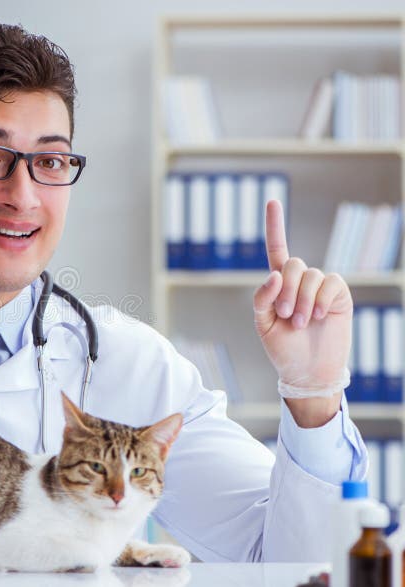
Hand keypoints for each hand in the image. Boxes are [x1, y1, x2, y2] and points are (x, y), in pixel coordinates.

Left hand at [253, 201, 352, 425]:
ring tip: (301, 323)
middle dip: (286, 290)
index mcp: (278, 285)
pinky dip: (320, 299)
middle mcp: (300, 281)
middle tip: (287, 316)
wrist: (306, 370)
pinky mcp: (338, 295)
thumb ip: (262, 298)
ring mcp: (320, 287)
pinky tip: (319, 316)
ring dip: (302, 300)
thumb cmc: (281, 348)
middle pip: (293, 264)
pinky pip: (330, 282)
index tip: (272, 200)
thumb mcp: (262, 324)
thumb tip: (275, 274)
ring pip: (310, 275)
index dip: (275, 225)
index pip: (277, 249)